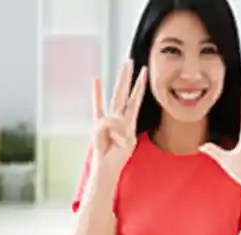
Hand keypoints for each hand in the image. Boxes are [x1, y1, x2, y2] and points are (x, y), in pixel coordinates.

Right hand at [90, 59, 146, 180]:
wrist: (106, 167)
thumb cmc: (117, 157)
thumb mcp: (127, 143)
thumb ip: (121, 130)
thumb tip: (112, 121)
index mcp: (129, 121)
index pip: (135, 99)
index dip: (140, 86)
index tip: (144, 72)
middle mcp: (118, 116)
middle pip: (124, 92)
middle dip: (128, 76)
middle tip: (130, 60)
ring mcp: (108, 119)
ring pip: (116, 97)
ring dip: (122, 80)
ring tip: (126, 65)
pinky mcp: (98, 125)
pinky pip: (99, 108)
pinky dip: (98, 94)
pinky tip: (96, 78)